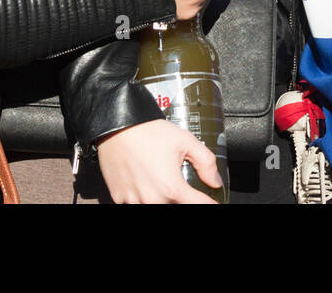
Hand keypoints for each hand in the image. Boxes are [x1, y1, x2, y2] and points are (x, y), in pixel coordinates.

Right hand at [96, 119, 220, 203]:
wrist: (117, 126)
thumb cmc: (149, 132)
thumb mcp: (186, 141)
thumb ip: (206, 162)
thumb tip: (215, 181)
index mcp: (171, 188)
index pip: (198, 205)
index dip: (209, 203)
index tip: (212, 201)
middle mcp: (152, 200)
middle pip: (176, 206)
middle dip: (182, 197)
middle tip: (179, 182)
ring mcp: (133, 201)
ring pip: (155, 206)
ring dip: (162, 198)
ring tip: (159, 180)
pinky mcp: (118, 199)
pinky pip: (136, 204)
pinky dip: (143, 198)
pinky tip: (144, 184)